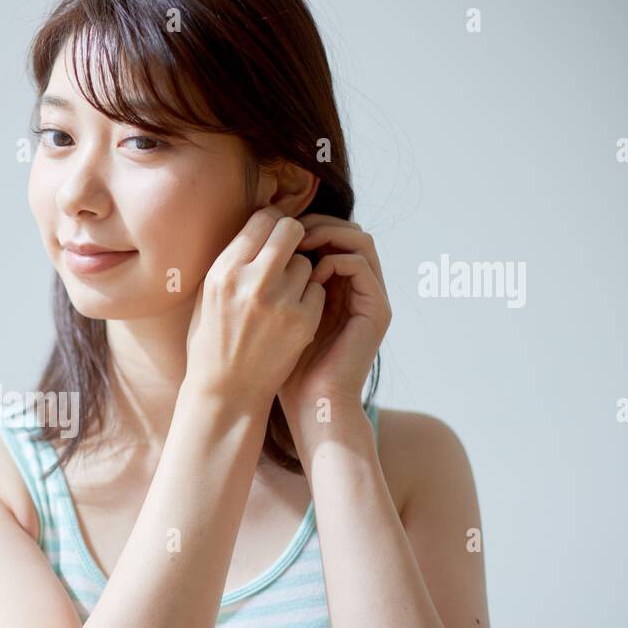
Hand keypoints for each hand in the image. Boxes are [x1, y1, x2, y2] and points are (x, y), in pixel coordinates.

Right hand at [184, 206, 325, 416]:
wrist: (226, 392)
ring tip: (282, 296)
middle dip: (293, 237)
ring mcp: (281, 302)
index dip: (272, 223)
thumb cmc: (212, 343)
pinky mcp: (304, 322)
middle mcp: (251, 282)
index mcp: (223, 273)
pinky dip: (308, 299)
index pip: (261, 220)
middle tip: (288, 252)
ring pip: (306, 262)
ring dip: (299, 273)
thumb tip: (258, 227)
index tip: (273, 234)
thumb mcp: (207, 297)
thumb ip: (232, 262)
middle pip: (290, 230)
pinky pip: (317, 290)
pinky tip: (291, 316)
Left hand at [276, 215, 391, 442]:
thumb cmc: (282, 368)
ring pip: (360, 241)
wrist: (311, 405)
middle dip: (318, 222)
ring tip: (300, 243)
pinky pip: (362, 266)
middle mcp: (357, 289)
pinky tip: (311, 272)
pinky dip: (336, 259)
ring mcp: (370, 299)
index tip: (274, 229)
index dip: (304, 224)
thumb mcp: (272, 318)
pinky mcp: (377, 312)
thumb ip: (272, 285)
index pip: (329, 235)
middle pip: (348, 230)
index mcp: (335, 287)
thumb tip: (250, 246)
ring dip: (329, 233)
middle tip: (290, 228)